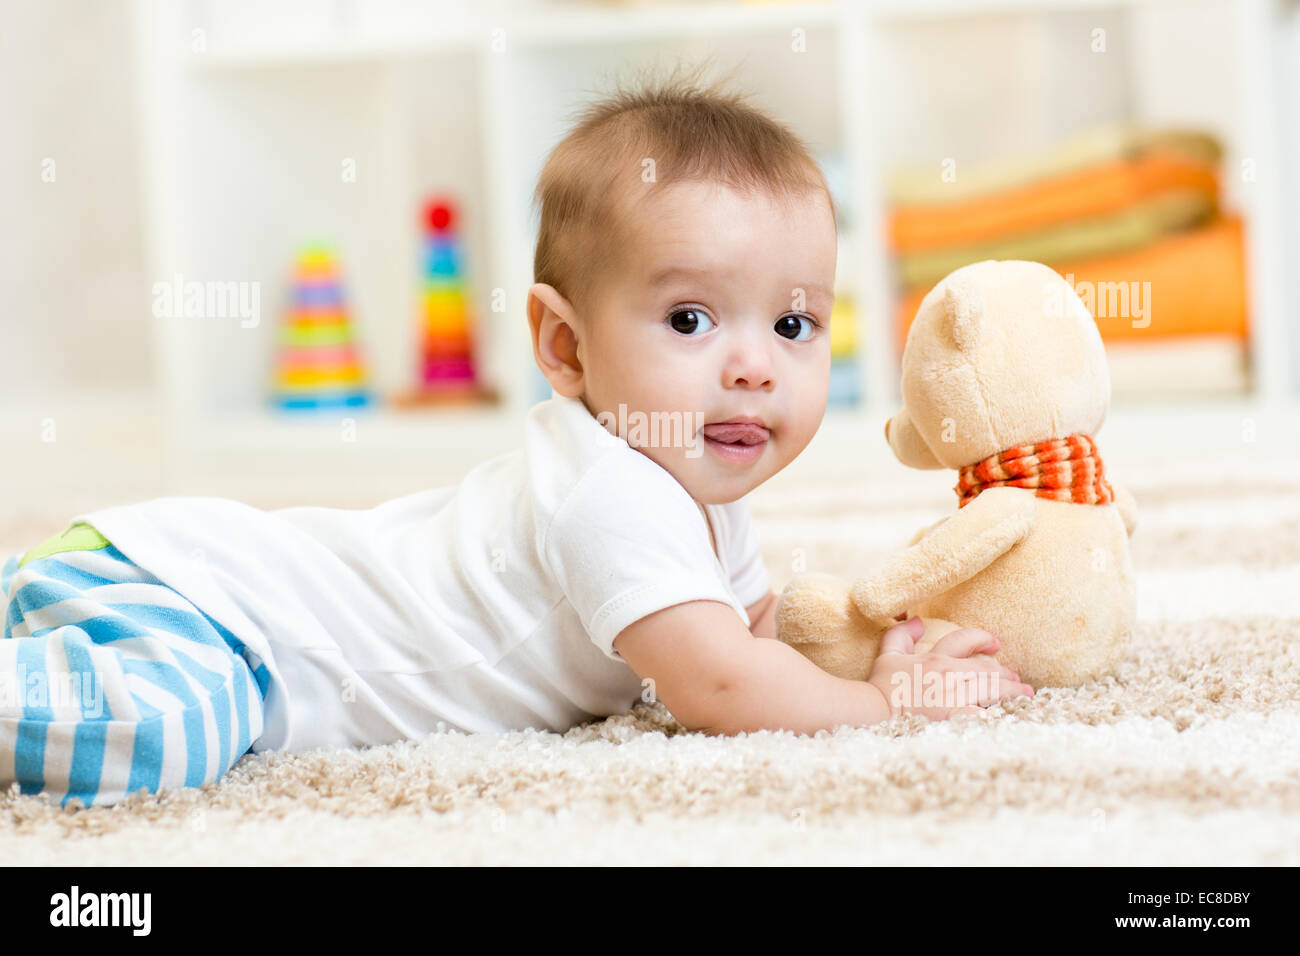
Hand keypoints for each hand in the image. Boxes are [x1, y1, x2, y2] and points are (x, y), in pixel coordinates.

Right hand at [866, 616, 1033, 720]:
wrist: (872, 713)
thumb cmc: (880, 687)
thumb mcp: (887, 655)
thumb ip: (901, 636)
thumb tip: (916, 620)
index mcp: (935, 658)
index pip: (965, 640)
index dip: (983, 639)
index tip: (996, 644)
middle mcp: (950, 674)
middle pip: (988, 669)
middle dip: (1005, 673)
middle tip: (1017, 679)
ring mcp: (956, 697)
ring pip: (995, 689)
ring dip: (1013, 692)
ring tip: (1025, 695)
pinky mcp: (958, 718)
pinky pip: (989, 715)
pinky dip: (1003, 715)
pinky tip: (1014, 717)